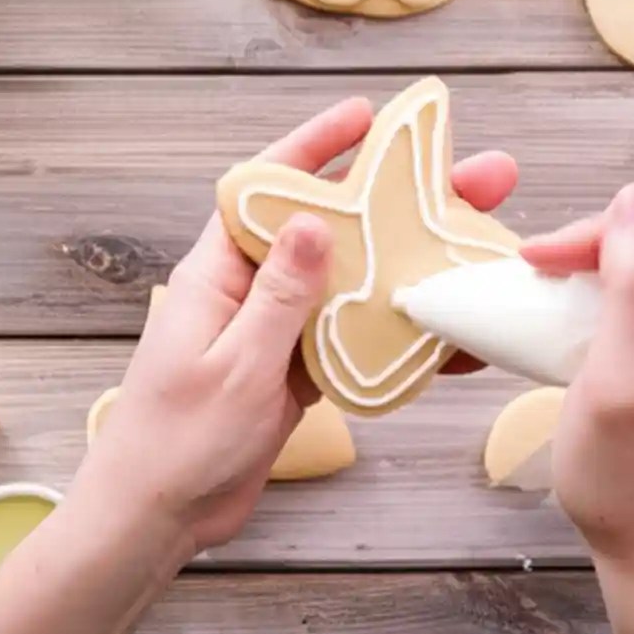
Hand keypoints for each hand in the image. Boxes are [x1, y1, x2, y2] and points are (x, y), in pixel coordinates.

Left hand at [81, 95, 519, 551]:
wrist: (157, 518)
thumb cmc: (176, 442)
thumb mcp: (234, 365)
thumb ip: (278, 295)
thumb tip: (314, 220)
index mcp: (218, 274)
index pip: (265, 189)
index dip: (315, 146)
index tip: (367, 116)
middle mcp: (249, 291)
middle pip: (331, 231)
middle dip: (397, 203)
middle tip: (472, 183)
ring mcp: (275, 332)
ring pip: (351, 284)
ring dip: (408, 268)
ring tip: (477, 252)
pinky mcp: (293, 372)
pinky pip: (352, 339)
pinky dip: (396, 336)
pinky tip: (448, 338)